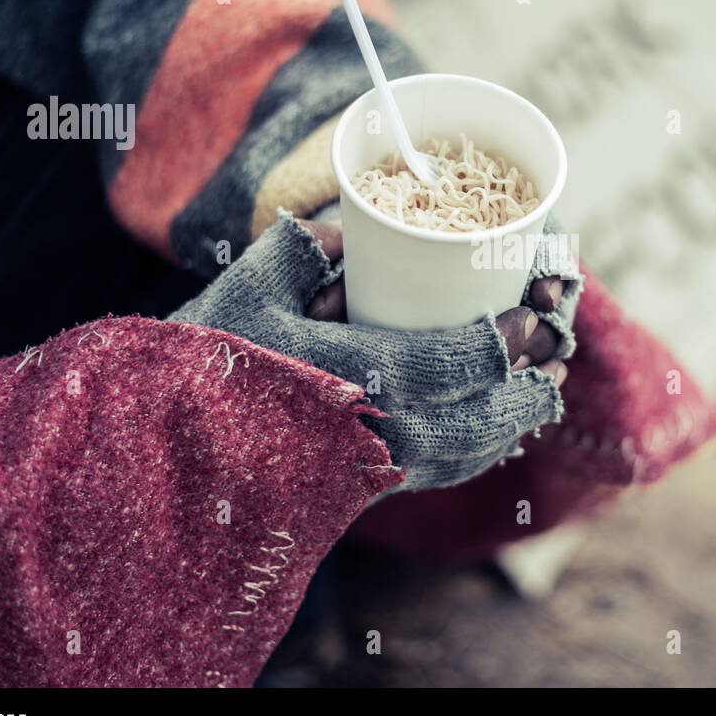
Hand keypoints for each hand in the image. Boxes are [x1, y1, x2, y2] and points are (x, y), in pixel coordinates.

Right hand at [169, 212, 581, 492]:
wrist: (159, 443)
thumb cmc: (203, 355)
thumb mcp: (249, 283)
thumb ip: (307, 245)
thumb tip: (360, 225)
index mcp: (343, 377)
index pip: (446, 366)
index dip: (499, 346)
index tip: (531, 319)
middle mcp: (363, 433)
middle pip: (471, 419)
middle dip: (524, 387)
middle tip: (556, 356)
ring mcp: (362, 470)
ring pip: (461, 455)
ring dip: (511, 423)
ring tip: (543, 391)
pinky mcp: (358, 489)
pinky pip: (435, 477)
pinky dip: (476, 454)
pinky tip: (495, 433)